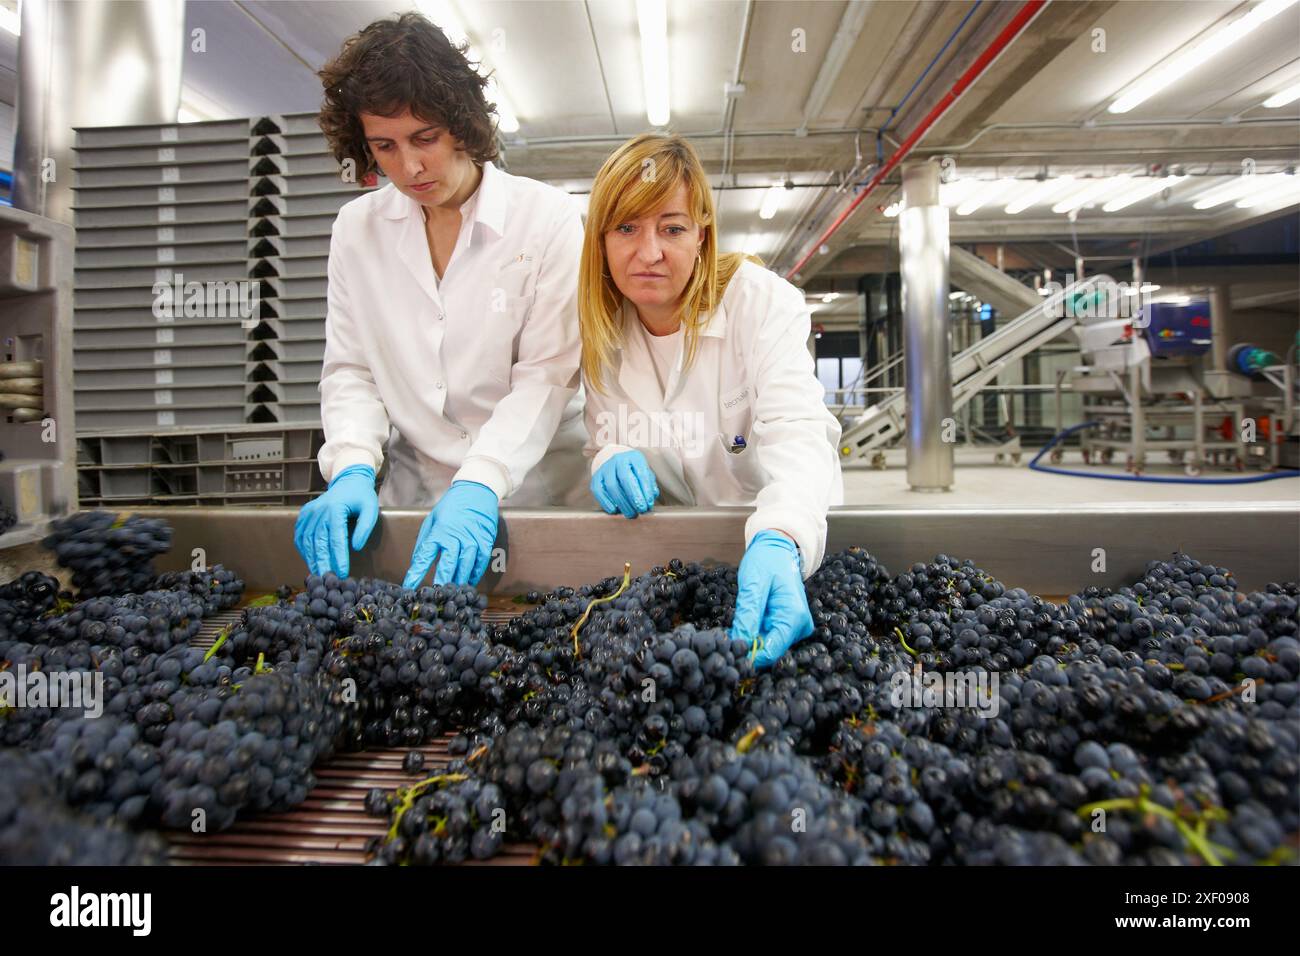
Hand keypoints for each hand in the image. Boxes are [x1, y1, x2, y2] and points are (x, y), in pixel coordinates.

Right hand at [293, 464, 378, 578]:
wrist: (348, 480)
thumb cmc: (361, 496)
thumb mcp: (370, 509)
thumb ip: (365, 527)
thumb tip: (355, 547)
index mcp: (335, 508)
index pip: (336, 538)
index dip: (338, 557)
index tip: (342, 573)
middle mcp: (318, 511)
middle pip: (319, 542)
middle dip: (323, 563)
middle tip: (328, 580)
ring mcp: (308, 513)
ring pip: (307, 541)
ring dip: (312, 559)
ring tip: (319, 575)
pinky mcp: (303, 515)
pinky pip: (301, 536)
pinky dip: (304, 550)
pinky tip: (310, 561)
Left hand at [402, 480, 498, 588]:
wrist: (476, 492)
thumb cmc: (451, 507)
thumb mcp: (431, 520)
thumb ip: (424, 542)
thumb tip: (416, 564)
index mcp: (439, 531)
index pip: (424, 556)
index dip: (416, 574)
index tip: (408, 587)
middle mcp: (456, 537)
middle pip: (448, 565)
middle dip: (440, 582)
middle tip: (435, 597)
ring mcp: (472, 540)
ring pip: (465, 567)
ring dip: (458, 582)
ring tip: (451, 595)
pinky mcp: (485, 542)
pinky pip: (480, 563)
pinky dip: (474, 575)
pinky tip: (467, 583)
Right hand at [591, 450, 658, 518]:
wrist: (616, 465)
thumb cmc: (634, 472)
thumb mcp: (645, 474)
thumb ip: (649, 485)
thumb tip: (651, 496)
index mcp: (633, 457)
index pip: (641, 473)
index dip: (645, 490)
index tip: (649, 503)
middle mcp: (618, 460)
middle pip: (625, 478)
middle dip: (634, 497)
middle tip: (641, 510)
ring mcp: (605, 468)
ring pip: (611, 486)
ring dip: (622, 503)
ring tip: (630, 513)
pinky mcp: (596, 477)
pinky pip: (598, 491)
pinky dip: (606, 502)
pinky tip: (614, 510)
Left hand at [729, 530, 812, 668]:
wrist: (777, 549)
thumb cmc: (766, 561)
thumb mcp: (753, 585)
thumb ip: (748, 614)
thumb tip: (740, 642)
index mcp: (793, 616)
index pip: (772, 651)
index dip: (749, 655)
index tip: (727, 651)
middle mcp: (799, 625)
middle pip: (769, 649)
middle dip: (746, 646)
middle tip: (724, 637)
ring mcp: (794, 626)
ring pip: (767, 644)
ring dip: (748, 639)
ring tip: (732, 626)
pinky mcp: (786, 624)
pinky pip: (767, 636)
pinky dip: (752, 633)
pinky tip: (741, 624)